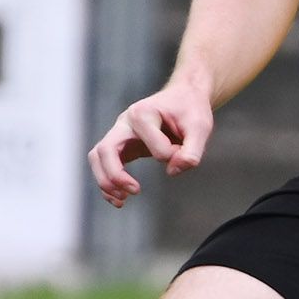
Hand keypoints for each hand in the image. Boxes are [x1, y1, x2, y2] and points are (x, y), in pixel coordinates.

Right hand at [88, 82, 213, 204]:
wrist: (184, 98)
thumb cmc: (191, 110)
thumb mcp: (200, 127)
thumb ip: (192, 151)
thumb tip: (173, 171)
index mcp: (143, 112)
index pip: (151, 143)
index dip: (169, 154)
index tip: (181, 152)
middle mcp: (125, 122)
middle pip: (104, 150)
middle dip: (115, 174)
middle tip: (135, 190)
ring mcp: (120, 133)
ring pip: (98, 158)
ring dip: (106, 181)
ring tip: (121, 201)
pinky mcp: (122, 145)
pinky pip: (104, 164)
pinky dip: (109, 183)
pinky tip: (121, 199)